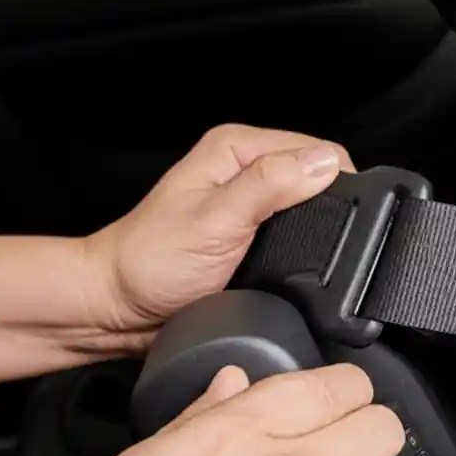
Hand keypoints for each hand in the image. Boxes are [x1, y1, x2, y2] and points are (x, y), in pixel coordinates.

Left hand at [82, 125, 354, 351]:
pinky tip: (284, 269)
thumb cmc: (149, 262)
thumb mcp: (214, 220)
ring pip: (308, 211)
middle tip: (308, 246)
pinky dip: (298, 256)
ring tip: (292, 259)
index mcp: (235, 148)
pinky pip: (293, 239)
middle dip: (325, 212)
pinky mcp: (250, 236)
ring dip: (310, 237)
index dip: (335, 181)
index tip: (336, 219)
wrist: (119, 307)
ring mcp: (247, 204)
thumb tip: (322, 164)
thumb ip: (268, 186)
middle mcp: (243, 169)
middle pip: (316, 179)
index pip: (316, 149)